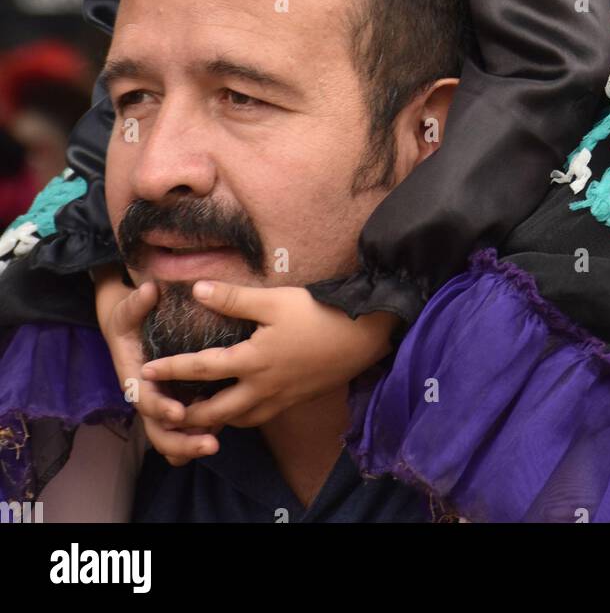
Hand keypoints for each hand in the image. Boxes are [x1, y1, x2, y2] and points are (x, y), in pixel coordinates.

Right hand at [92, 265, 222, 466]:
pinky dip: (200, 433)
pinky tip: (224, 428)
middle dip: (182, 443)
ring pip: (173, 437)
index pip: (145, 401)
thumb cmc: (130, 318)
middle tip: (211, 444)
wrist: (129, 327)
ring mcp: (163, 402)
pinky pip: (187, 428)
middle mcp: (149, 396)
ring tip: (219, 441)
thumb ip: (137, 302)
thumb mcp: (128, 309)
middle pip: (159, 432)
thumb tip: (149, 289)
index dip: (161, 408)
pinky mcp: (178, 401)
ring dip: (192, 444)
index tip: (179, 412)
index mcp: (135, 378)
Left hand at [138, 280, 397, 431]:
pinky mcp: (292, 401)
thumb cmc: (318, 314)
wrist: (363, 337)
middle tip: (163, 406)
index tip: (145, 370)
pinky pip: (255, 418)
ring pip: (235, 421)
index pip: (202, 369)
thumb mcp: (274, 300)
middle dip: (184, 413)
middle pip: (214, 412)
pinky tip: (233, 404)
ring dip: (210, 419)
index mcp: (253, 361)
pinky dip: (236, 416)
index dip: (171, 369)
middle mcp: (261, 389)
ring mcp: (278, 400)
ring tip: (192, 409)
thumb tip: (196, 290)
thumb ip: (233, 298)